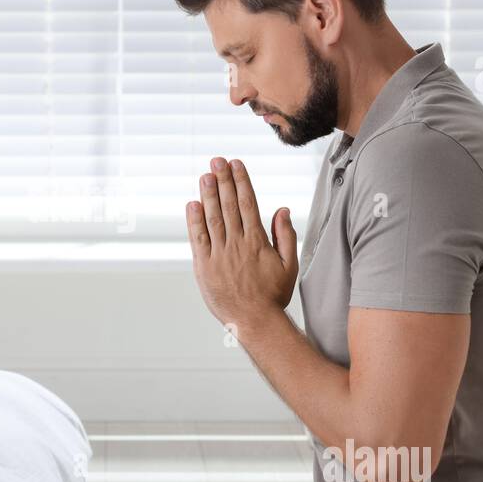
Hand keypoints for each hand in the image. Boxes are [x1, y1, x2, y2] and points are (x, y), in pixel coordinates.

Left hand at [186, 157, 298, 328]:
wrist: (254, 321)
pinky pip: (198, 238)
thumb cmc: (273, 295)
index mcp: (258, 241)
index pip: (248, 203)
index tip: (236, 164)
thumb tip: (282, 209)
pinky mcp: (204, 266)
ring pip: (213, 217)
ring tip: (205, 175)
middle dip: (223, 179)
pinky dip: (194, 220)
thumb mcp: (289, 265)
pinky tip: (193, 203)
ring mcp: (219, 254)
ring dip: (209, 194)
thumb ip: (286, 235)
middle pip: (229, 204)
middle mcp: (237, 244)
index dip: (241, 181)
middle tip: (217, 160)